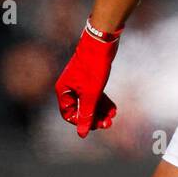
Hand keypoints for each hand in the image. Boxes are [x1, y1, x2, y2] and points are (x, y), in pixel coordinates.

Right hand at [55, 23, 119, 138]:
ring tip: (113, 117)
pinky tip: (114, 109)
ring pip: (89, 102)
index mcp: (63, 90)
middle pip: (80, 109)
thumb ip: (86, 114)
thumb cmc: (93, 67)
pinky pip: (95, 94)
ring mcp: (80, 82)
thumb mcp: (90, 94)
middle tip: (108, 124)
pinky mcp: (90, 78)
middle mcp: (69, 87)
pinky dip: (103, 102)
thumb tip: (82, 134)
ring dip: (101, 111)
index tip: (95, 126)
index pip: (68, 114)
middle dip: (94, 117)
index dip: (81, 122)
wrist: (101, 42)